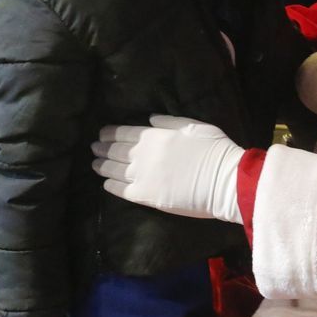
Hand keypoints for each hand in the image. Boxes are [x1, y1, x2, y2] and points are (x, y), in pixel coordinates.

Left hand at [92, 115, 243, 222]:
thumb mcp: (193, 126)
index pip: (124, 133)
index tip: (102, 133)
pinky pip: (122, 191)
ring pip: (114, 171)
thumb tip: (150, 120)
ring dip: (103, 167)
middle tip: (94, 148)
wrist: (223, 180)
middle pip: (116, 151)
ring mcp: (142, 176)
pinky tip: (106, 184)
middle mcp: (142, 155)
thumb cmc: (213, 149)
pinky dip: (111, 186)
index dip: (110, 133)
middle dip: (102, 149)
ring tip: (95, 165)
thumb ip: (169, 121)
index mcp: (154, 136)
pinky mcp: (146, 196)